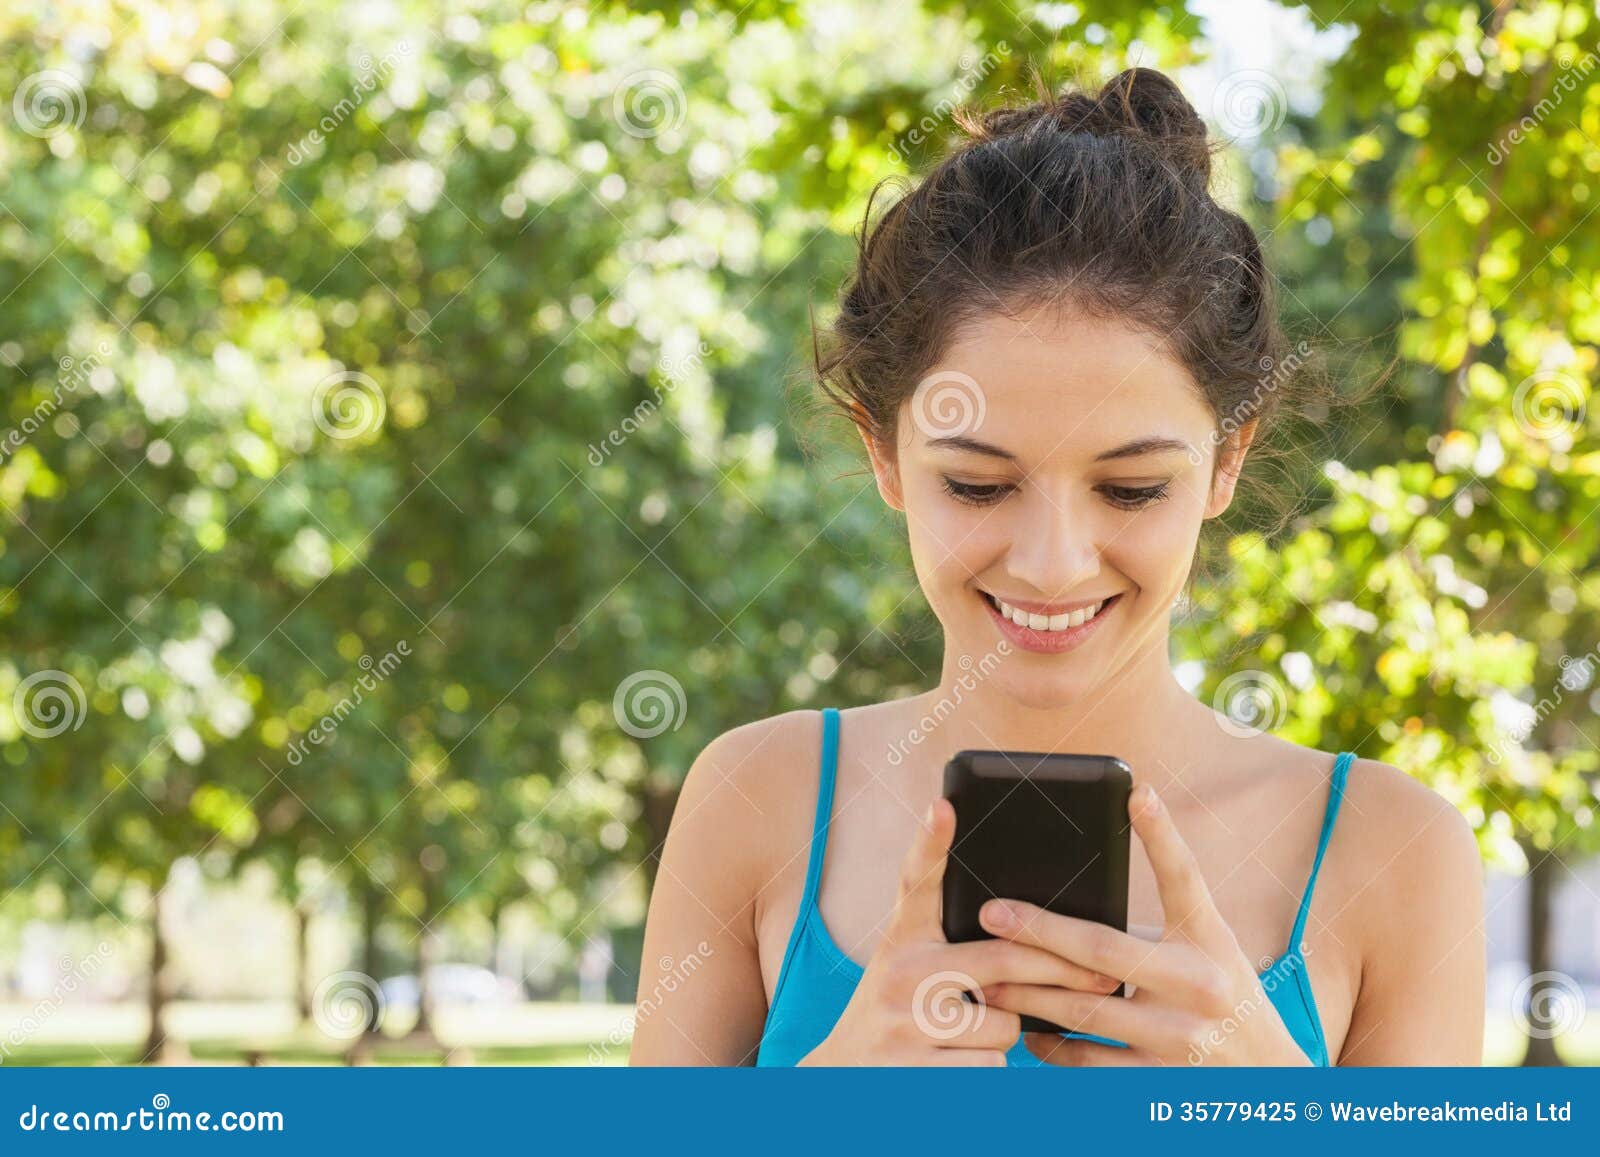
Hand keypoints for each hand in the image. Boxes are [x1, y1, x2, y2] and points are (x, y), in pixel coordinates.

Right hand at [799, 797, 1122, 1065]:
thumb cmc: (897, 1016)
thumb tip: (1039, 944)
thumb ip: (956, 951)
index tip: (943, 806)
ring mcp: (905, 1022)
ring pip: (1005, 1024)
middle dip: (1060, 969)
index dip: (929, 842)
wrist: (841, 1082)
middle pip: (1004, 959)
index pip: (916, 882)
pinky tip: (953, 1069)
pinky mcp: (915, 1069)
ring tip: (966, 1037)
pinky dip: (987, 1071)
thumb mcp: (910, 972)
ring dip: (1006, 1035)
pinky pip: (992, 1066)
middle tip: (1102, 974)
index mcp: (901, 939)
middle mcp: (899, 972)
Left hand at [976, 783, 1313, 1066]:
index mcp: (1211, 942)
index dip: (1162, 834)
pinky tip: (1028, 1030)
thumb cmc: (1225, 998)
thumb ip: (1158, 924)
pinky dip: (1051, 1045)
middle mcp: (1200, 987)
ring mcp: (1180, 1040)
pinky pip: (1088, 1063)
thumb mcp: (1209, 950)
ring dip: (1029, 994)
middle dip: (1040, 930)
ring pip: (1083, 1012)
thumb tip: (1086, 882)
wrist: (1270, 1085)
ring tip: (988, 979)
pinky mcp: (1159, 1082)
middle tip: (991, 913)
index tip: (1137, 792)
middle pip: (1104, 951)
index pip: (1184, 879)